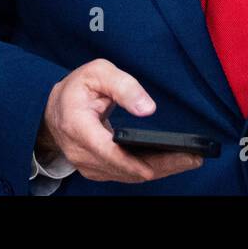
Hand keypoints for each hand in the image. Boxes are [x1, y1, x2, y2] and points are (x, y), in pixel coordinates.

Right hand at [36, 58, 204, 183]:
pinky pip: (125, 175)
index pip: (110, 152)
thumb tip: (148, 108)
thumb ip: (124, 86)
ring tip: (188, 159)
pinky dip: (148, 170)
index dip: (141, 159)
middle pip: (127, 169)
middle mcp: (81, 153)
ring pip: (128, 176)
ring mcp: (88, 165)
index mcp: (78, 127)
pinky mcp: (96, 170)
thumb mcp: (98, 73)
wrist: (54, 109)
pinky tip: (168, 162)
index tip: (171, 155)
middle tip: (193, 157)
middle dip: (163, 165)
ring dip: (159, 170)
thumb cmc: (76, 89)